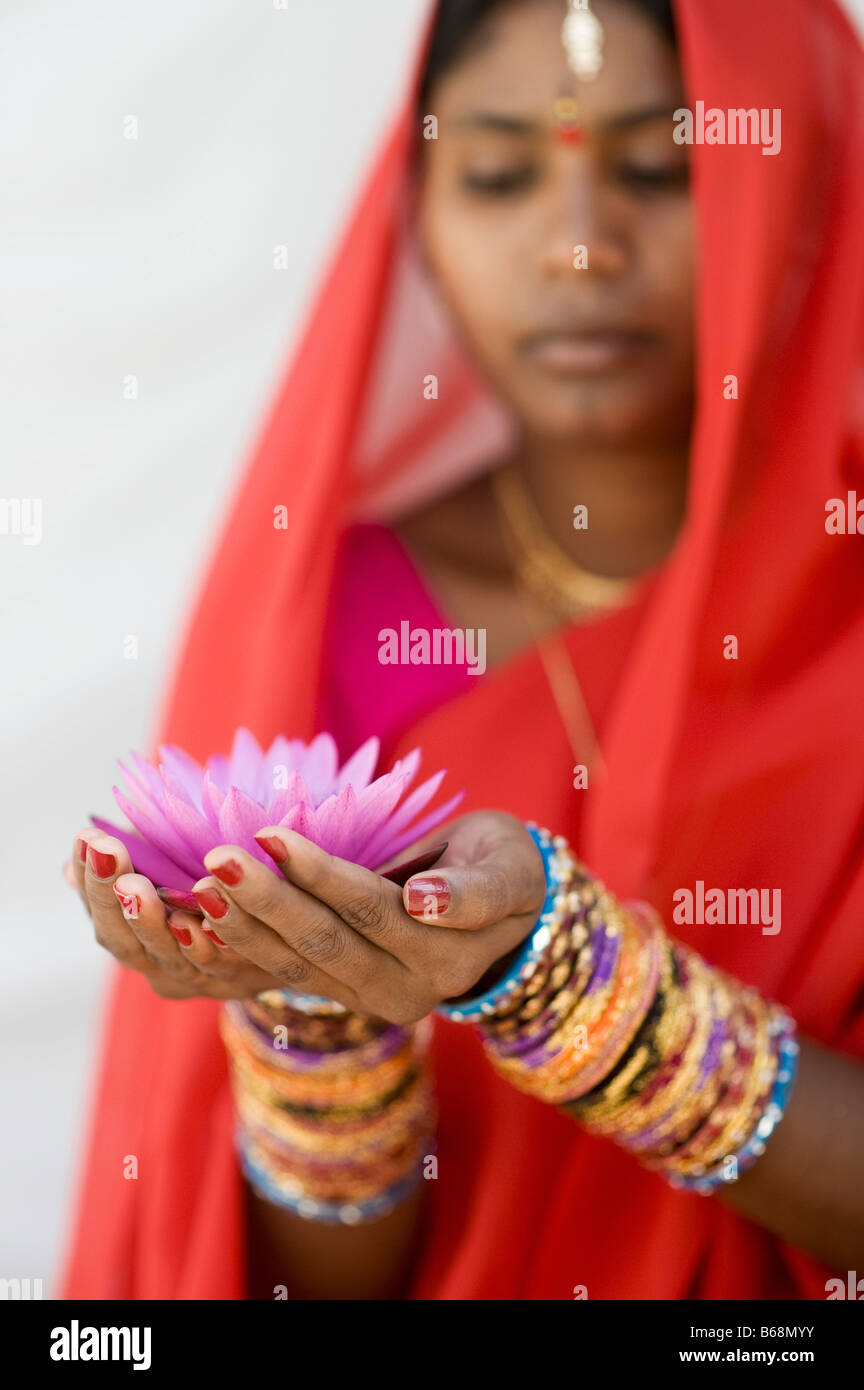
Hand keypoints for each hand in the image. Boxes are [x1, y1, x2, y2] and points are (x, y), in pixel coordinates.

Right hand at [63, 828, 290, 998]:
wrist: (284, 933)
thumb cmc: (214, 889)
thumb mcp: (170, 872)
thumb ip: (135, 866)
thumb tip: (75, 858)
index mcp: (135, 939)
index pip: (102, 916)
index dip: (90, 881)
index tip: (86, 837)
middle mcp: (160, 966)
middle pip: (126, 942)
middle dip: (111, 895)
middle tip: (106, 851)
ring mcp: (199, 978)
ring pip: (170, 955)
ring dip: (152, 920)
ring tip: (137, 885)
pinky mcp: (243, 977)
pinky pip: (224, 962)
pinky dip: (210, 942)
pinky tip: (202, 916)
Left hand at [182, 810, 546, 1022]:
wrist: (501, 909)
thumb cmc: (504, 867)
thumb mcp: (509, 869)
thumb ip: (476, 892)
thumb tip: (424, 904)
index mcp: (447, 960)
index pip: (372, 911)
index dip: (320, 874)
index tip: (271, 832)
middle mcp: (405, 991)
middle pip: (324, 943)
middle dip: (265, 899)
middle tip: (215, 857)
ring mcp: (367, 997)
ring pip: (295, 964)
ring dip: (242, 924)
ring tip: (199, 884)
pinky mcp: (338, 990)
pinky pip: (283, 971)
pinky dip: (241, 945)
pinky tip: (201, 918)